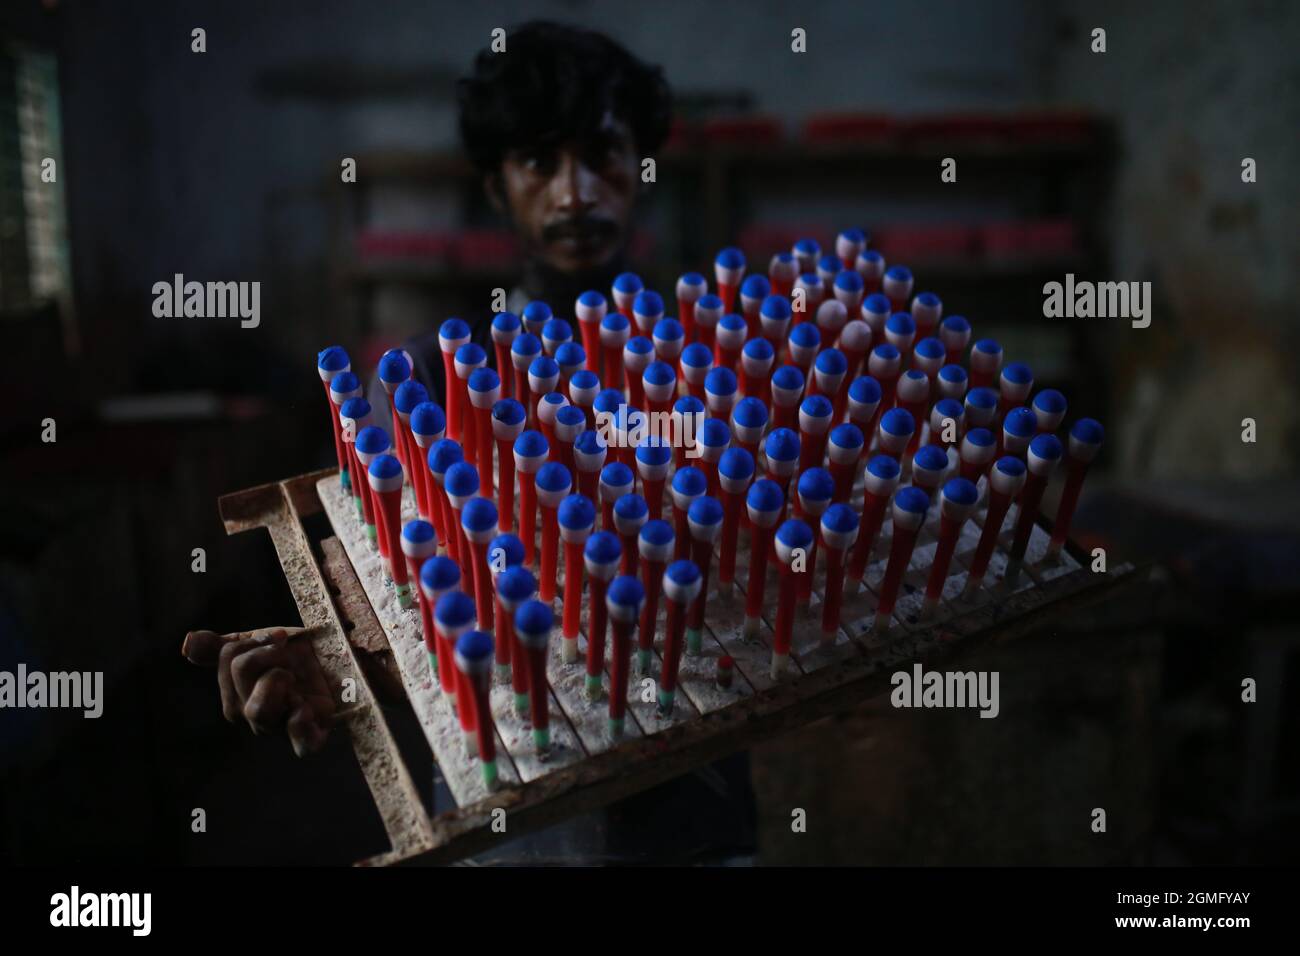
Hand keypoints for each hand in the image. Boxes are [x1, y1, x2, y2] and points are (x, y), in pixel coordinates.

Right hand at [182, 627, 334, 755]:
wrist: (340, 667)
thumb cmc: (298, 659)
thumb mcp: (261, 645)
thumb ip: (223, 647)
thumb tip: (186, 643)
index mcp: (238, 693)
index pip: (229, 658)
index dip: (254, 641)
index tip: (279, 636)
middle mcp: (255, 715)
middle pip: (242, 676)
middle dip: (269, 654)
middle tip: (291, 654)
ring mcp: (281, 727)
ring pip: (258, 709)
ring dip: (278, 679)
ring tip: (294, 676)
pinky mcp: (312, 736)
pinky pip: (300, 742)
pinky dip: (300, 724)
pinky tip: (305, 707)